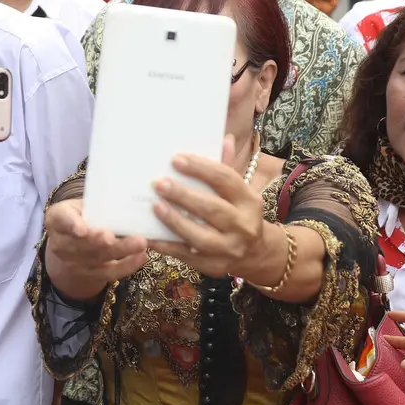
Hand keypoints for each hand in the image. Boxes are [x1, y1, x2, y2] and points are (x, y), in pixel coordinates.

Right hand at [44, 199, 148, 301]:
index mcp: (57, 219)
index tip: (82, 229)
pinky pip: (109, 273)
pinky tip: (141, 257)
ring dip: (120, 251)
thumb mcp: (82, 204)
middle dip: (99, 241)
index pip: (63, 219)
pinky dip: (127, 266)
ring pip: (98, 258)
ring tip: (140, 243)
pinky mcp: (89, 274)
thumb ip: (97, 203)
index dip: (72, 225)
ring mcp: (73, 262)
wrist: (73, 240)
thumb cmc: (83, 214)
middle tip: (114, 236)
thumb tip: (126, 195)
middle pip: (82, 244)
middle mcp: (60, 244)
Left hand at [145, 135, 267, 278]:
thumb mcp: (239, 191)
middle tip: (158, 183)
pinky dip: (166, 246)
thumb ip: (227, 168)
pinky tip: (148, 235)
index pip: (226, 180)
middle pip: (212, 209)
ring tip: (155, 206)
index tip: (176, 159)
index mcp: (250, 201)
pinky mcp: (215, 267)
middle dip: (183, 195)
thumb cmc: (239, 213)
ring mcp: (230, 249)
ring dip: (175, 221)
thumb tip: (223, 137)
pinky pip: (186, 256)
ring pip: (200, 236)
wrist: (256, 253)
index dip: (201, 169)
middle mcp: (243, 226)